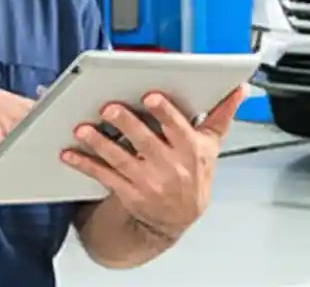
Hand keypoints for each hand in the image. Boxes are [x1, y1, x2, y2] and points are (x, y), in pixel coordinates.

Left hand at [62, 84, 246, 240]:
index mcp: (190, 150)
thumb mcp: (211, 146)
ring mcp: (147, 181)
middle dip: (126, 123)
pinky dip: (85, 164)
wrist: (178, 219)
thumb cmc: (194, 175)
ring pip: (120, 159)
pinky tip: (70, 153)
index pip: (178, 128)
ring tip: (82, 129)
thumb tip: (239, 89)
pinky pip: (104, 176)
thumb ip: (222, 116)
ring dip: (99, 143)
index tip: (150, 97)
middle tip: (108, 107)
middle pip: (145, 142)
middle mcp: (169, 166)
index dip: (165, 113)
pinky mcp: (128, 192)